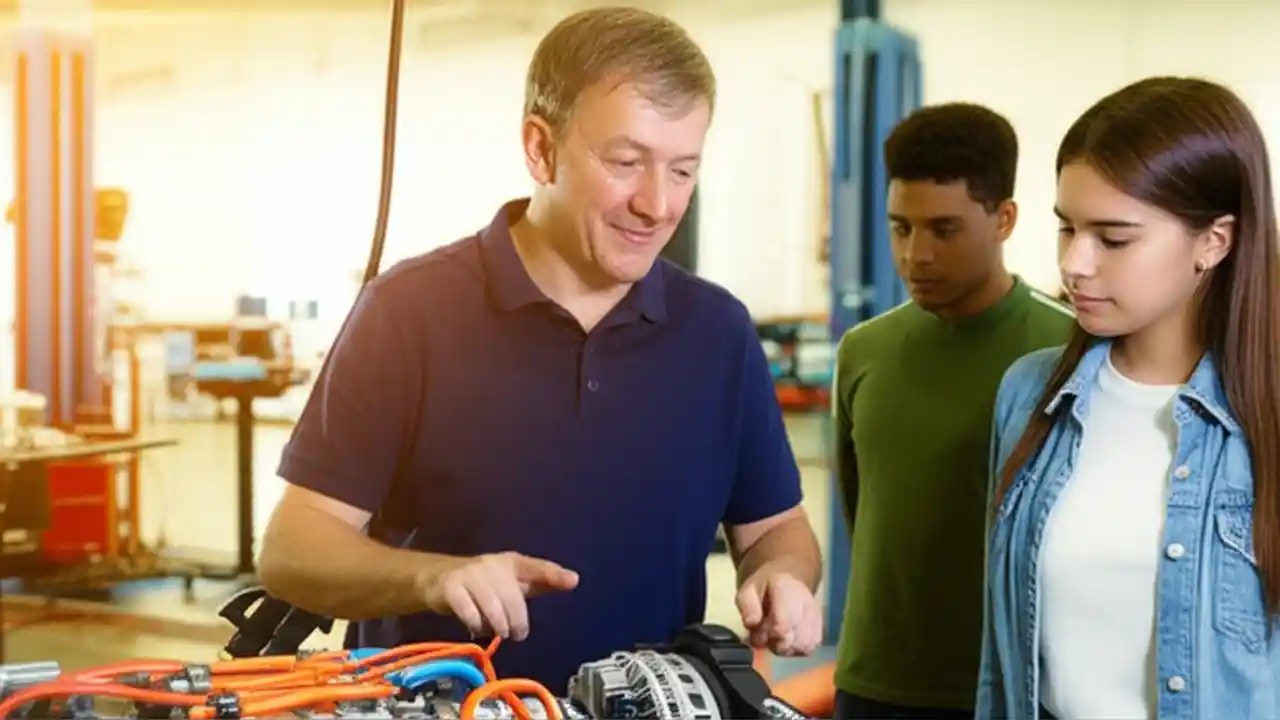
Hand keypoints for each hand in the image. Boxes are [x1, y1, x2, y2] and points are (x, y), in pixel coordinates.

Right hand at [422, 551, 578, 640]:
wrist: (438, 578)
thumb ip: (543, 582)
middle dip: (518, 622)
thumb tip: (574, 580)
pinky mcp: (452, 587)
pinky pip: (470, 614)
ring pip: (492, 609)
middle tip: (517, 635)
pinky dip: (476, 625)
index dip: (554, 575)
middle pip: (514, 599)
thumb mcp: (514, 580)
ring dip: (498, 626)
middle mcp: (492, 564)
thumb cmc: (485, 582)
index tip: (572, 581)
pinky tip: (477, 627)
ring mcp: (470, 574)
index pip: (537, 567)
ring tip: (498, 631)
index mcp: (513, 562)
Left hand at [735, 564, 821, 655]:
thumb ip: (747, 606)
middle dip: (775, 643)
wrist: (787, 581)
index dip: (768, 634)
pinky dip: (795, 649)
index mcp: (786, 589)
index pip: (782, 624)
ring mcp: (816, 617)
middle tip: (765, 633)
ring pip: (803, 646)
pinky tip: (787, 639)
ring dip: (785, 648)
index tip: (758, 630)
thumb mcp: (747, 590)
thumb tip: (752, 623)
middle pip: (794, 639)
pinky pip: (808, 648)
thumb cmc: (763, 588)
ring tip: (776, 636)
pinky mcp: (820, 629)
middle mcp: (806, 603)